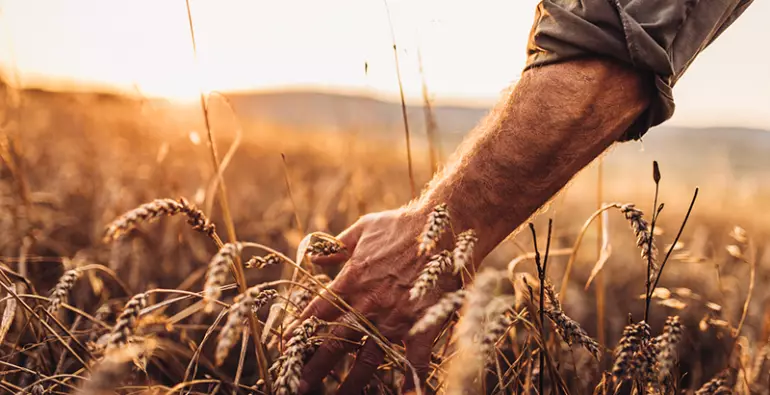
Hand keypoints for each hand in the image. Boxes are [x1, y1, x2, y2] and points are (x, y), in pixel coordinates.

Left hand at [288, 205, 462, 393]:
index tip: (286, 348)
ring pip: (367, 360)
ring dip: (351, 383)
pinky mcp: (423, 325)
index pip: (316, 314)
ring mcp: (395, 318)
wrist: (445, 225)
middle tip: (297, 386)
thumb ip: (335, 247)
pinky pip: (415, 360)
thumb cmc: (402, 225)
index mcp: (351, 281)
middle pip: (334, 344)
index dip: (299, 333)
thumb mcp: (362, 229)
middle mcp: (368, 305)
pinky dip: (411, 380)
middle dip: (314, 367)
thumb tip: (312, 257)